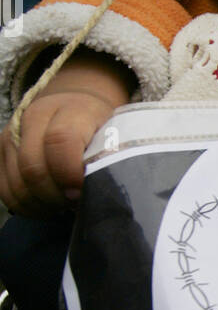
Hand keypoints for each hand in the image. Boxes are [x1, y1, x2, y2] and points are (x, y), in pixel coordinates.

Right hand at [0, 50, 135, 216]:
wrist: (76, 103)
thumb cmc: (101, 126)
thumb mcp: (115, 133)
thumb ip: (109, 157)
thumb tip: (101, 193)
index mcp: (72, 109)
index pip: (60, 140)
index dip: (70, 173)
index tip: (83, 192)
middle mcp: (35, 116)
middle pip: (32, 168)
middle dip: (56, 196)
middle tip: (75, 204)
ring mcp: (13, 134)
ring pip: (17, 184)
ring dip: (41, 204)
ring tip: (64, 205)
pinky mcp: (1, 151)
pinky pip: (5, 190)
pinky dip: (26, 206)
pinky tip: (48, 206)